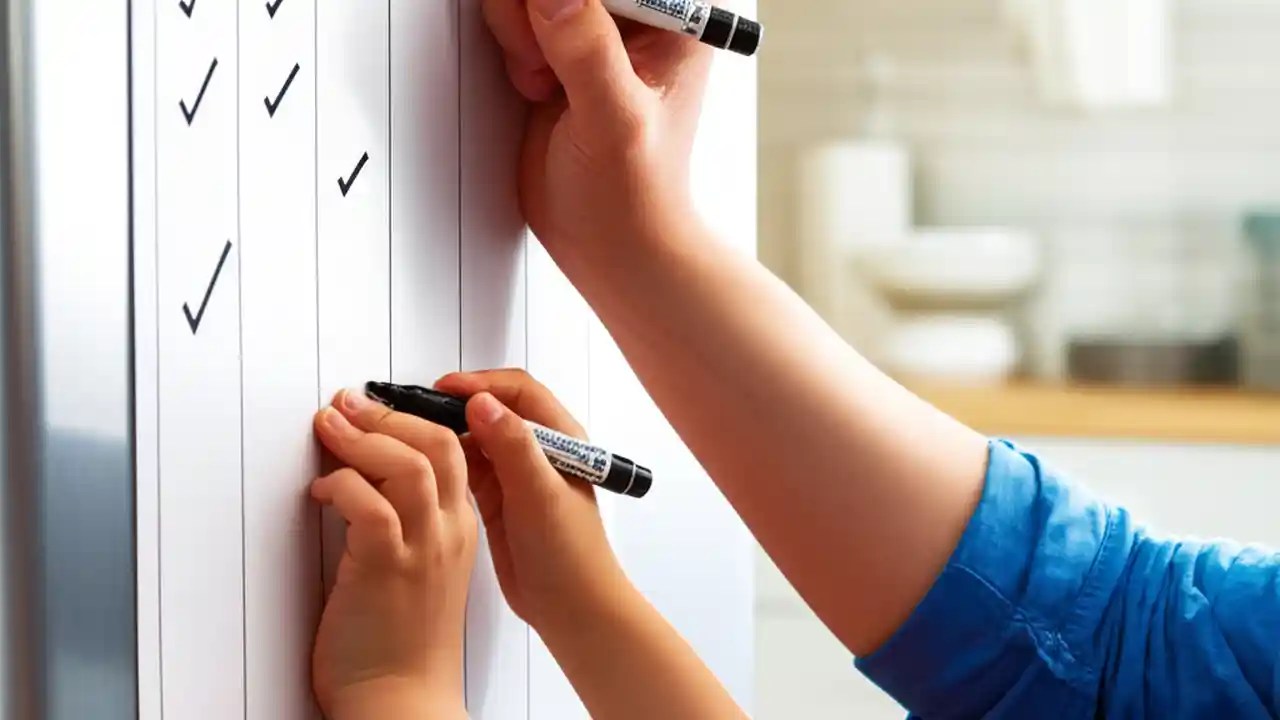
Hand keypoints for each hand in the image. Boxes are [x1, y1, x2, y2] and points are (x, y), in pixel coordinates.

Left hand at [310, 390, 477, 719]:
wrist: (401, 702)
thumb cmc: (401, 648)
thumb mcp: (420, 575)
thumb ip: (407, 530)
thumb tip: (366, 487)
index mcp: (460, 532)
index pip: (454, 452)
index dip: (415, 420)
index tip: (377, 409)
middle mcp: (448, 533)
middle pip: (438, 444)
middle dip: (388, 414)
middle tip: (348, 401)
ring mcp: (422, 549)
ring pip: (408, 464)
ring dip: (362, 437)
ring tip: (329, 424)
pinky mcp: (386, 567)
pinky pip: (367, 503)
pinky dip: (341, 485)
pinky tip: (322, 489)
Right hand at [434, 369, 635, 636]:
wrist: (571, 607)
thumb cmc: (569, 551)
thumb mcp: (540, 494)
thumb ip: (513, 446)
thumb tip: (480, 401)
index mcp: (559, 437)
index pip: (517, 391)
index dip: (480, 383)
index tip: (440, 390)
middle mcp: (536, 449)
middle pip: (491, 409)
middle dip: (453, 404)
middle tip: (411, 408)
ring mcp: (515, 474)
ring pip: (475, 437)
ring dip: (444, 431)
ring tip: (404, 431)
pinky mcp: (497, 498)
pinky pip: (466, 467)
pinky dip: (443, 460)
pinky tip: (416, 462)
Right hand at [481, 0, 711, 259]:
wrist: (607, 240)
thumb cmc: (635, 193)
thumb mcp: (615, 119)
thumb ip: (586, 50)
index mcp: (675, 17)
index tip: (548, 13)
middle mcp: (635, 16)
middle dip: (539, 9)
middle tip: (546, 61)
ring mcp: (590, 31)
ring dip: (522, 28)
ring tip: (545, 82)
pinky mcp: (553, 49)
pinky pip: (515, 13)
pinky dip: (512, 44)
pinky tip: (536, 88)